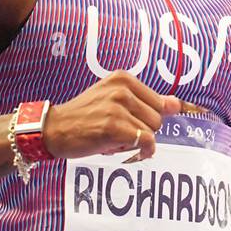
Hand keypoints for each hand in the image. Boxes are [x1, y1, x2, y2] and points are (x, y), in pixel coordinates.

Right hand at [39, 70, 200, 160]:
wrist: (54, 129)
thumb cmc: (84, 117)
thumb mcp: (113, 100)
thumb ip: (145, 101)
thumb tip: (176, 104)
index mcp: (123, 78)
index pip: (159, 102)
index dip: (147, 118)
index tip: (131, 124)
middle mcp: (122, 89)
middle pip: (158, 118)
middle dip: (142, 130)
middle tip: (118, 132)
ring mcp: (118, 108)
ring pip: (152, 131)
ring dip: (136, 141)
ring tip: (113, 138)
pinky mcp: (114, 127)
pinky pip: (146, 142)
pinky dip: (142, 151)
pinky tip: (124, 150)